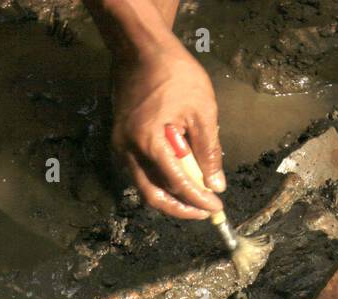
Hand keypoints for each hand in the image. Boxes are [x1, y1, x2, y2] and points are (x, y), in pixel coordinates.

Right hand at [109, 38, 225, 219]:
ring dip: (170, 194)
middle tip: (203, 211)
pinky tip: (178, 175)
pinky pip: (140, 169)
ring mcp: (121, 146)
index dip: (198, 199)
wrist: (140, 49)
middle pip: (152, 195)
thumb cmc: (174, 73)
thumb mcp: (202, 111)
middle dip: (180, 207)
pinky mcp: (121, 140)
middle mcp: (128, 150)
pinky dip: (159, 178)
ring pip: (144, 184)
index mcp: (149, 142)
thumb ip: (209, 152)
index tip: (217, 205)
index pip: (176, 184)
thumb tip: (216, 184)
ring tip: (194, 195)